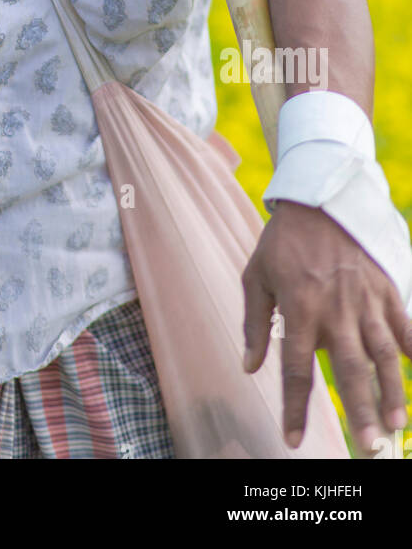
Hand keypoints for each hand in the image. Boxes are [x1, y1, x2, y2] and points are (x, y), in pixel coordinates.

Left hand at [242, 200, 411, 455]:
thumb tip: (249, 366)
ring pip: (383, 353)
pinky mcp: (384, 288)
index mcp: (299, 307)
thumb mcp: (255, 276)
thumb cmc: (282, 242)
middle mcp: (335, 308)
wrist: (318, 199)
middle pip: (349, 368)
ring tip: (396, 424)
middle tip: (370, 447)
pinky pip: (403, 324)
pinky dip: (411, 348)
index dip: (294, 407)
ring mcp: (364, 299)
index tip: (293, 440)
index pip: (296, 368)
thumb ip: (254, 323)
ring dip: (391, 391)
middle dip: (360, 409)